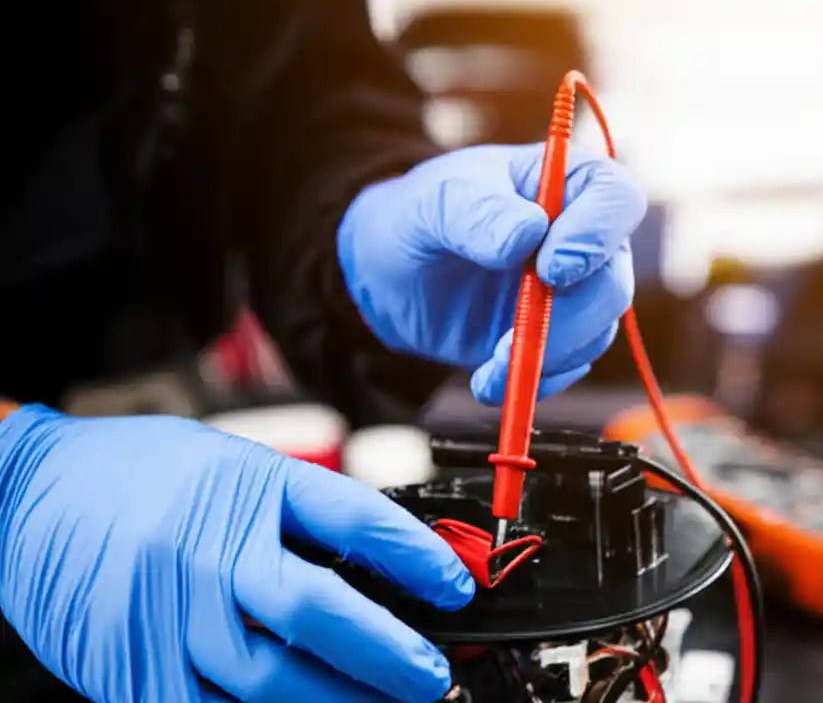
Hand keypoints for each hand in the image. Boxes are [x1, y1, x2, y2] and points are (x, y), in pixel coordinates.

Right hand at [0, 406, 473, 701]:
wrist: (25, 489)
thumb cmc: (138, 474)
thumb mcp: (229, 464)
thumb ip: (296, 511)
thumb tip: (378, 564)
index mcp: (249, 486)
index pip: (354, 519)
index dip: (417, 557)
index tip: (459, 587)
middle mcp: (212, 548)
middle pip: (318, 610)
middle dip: (388, 654)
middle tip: (433, 679)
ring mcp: (169, 611)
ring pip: (268, 677)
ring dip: (338, 702)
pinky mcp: (131, 664)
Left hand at [337, 144, 646, 403]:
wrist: (395, 271)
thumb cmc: (423, 215)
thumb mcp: (435, 202)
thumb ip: (478, 212)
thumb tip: (529, 234)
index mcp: (568, 181)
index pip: (615, 198)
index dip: (598, 234)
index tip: (552, 268)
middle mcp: (586, 235)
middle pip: (613, 280)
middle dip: (571, 318)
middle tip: (515, 338)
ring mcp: (577, 290)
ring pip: (598, 330)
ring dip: (548, 356)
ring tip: (490, 368)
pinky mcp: (560, 335)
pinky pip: (571, 364)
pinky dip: (536, 379)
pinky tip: (491, 381)